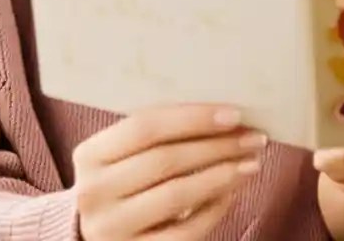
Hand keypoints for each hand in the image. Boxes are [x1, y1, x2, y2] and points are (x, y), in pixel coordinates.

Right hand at [72, 104, 264, 239]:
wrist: (100, 233)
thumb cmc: (125, 182)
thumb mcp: (126, 155)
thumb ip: (160, 135)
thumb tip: (224, 115)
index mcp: (90, 155)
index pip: (144, 127)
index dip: (193, 118)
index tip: (235, 114)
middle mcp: (94, 192)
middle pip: (164, 160)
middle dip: (217, 146)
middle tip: (253, 138)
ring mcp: (111, 228)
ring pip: (177, 195)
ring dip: (222, 175)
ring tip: (250, 163)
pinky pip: (185, 232)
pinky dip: (214, 210)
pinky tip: (232, 193)